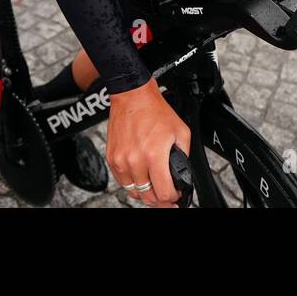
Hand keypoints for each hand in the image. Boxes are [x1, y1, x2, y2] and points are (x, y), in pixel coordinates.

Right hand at [105, 79, 189, 207]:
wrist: (132, 96)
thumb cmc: (155, 111)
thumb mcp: (181, 132)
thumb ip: (184, 156)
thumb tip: (182, 175)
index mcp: (154, 155)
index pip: (164, 193)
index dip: (173, 198)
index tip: (176, 195)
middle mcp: (135, 160)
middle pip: (148, 197)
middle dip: (161, 199)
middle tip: (167, 196)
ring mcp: (121, 161)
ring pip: (134, 192)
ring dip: (146, 193)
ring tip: (154, 188)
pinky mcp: (112, 158)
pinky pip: (123, 182)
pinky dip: (133, 184)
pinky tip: (141, 178)